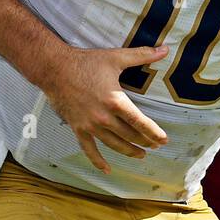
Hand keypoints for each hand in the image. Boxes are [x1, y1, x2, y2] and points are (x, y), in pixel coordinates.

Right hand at [41, 44, 169, 173]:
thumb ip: (142, 55)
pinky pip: (89, 149)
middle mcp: (103, 117)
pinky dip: (98, 161)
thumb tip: (165, 49)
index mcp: (115, 101)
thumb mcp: (116, 57)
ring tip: (141, 155)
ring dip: (128, 151)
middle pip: (129, 135)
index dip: (153, 132)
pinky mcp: (77, 128)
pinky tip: (107, 170)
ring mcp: (89, 125)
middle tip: (156, 146)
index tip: (164, 140)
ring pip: (113, 144)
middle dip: (144, 142)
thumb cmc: (86, 62)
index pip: (140, 122)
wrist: (54, 69)